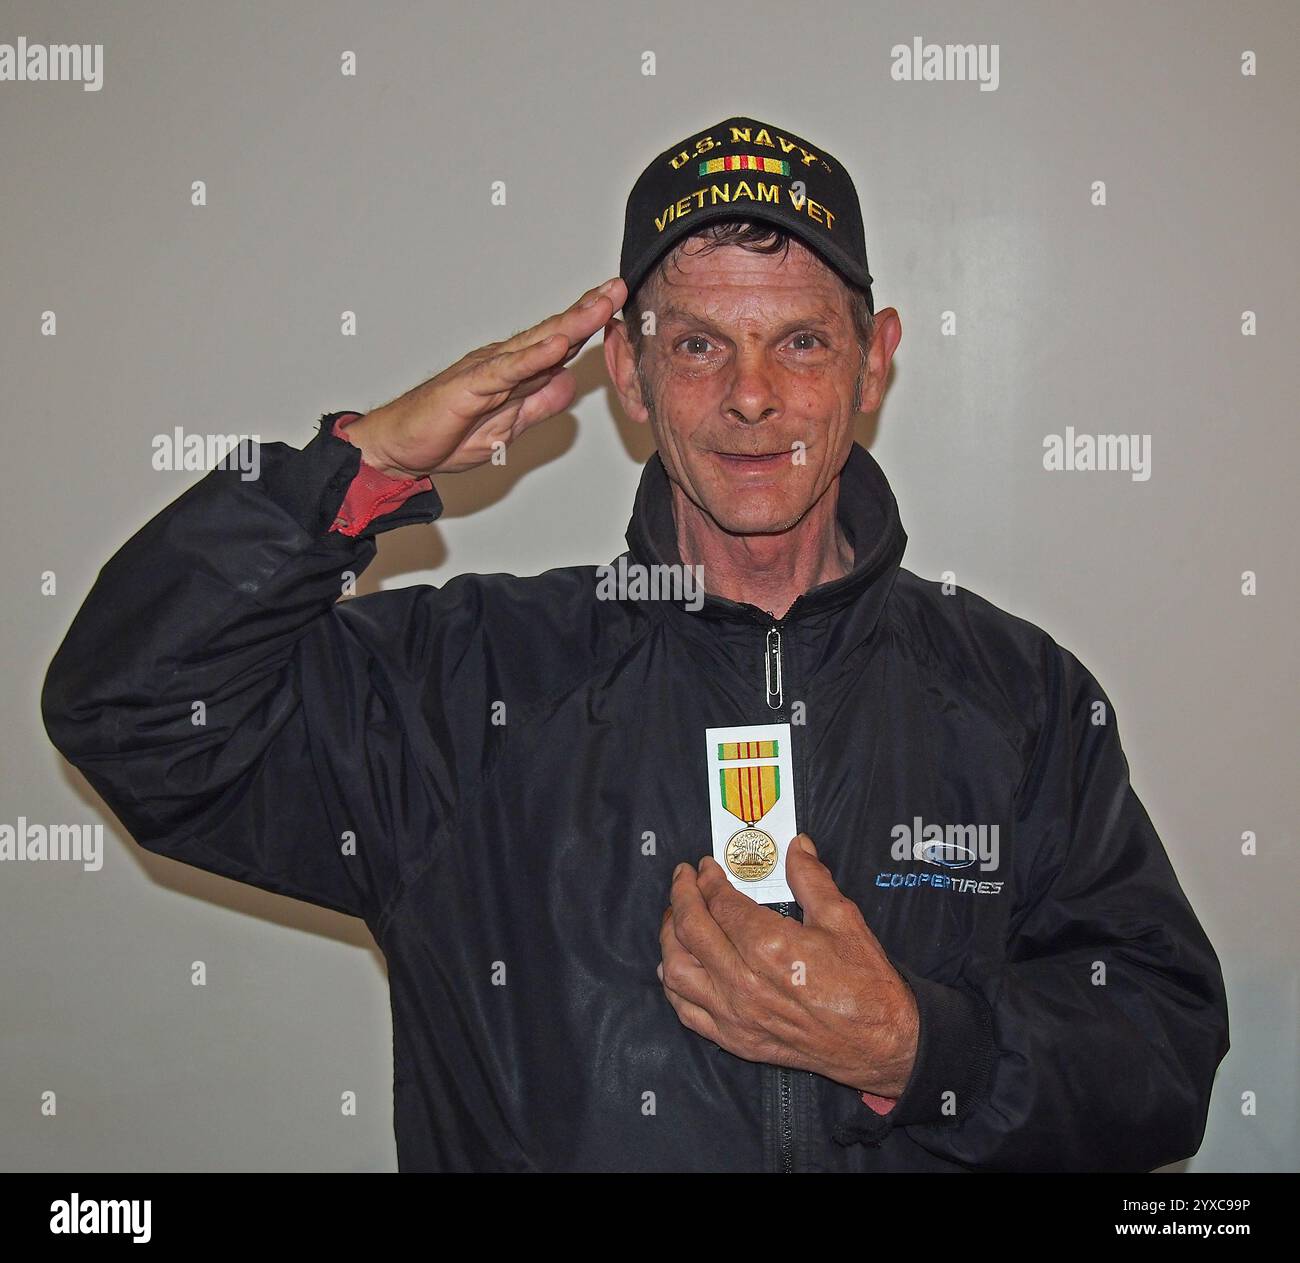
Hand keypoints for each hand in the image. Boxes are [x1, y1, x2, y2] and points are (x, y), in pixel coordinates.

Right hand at [344, 277, 627, 477]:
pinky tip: (556, 346)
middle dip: (587, 310)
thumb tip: (568, 383)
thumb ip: (539, 404)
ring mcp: (486, 372)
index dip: (588, 324)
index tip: (616, 304)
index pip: (557, 344)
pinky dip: (532, 358)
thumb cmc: (445, 434)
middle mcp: (501, 363)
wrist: (399, 447)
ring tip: (600, 305)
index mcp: (512, 372)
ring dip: (570, 324)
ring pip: (535, 345)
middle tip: (618, 286)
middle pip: (552, 333)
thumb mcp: (508, 427)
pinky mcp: (469, 387)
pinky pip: (506, 372)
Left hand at [657, 834, 918, 1096]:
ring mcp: (736, 1015)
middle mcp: (743, 982)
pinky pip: (687, 1012)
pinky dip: (674, 986)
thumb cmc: (866, 983)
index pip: (721, 903)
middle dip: (682, 897)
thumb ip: (811, 878)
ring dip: (670, 938)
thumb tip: (796, 845)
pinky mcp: (737, 1040)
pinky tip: (676, 967)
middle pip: (691, 930)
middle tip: (683, 878)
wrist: (882, 1043)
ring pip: (678, 971)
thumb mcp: (842, 918)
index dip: (709, 879)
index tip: (706, 866)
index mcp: (769, 946)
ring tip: (676, 917)